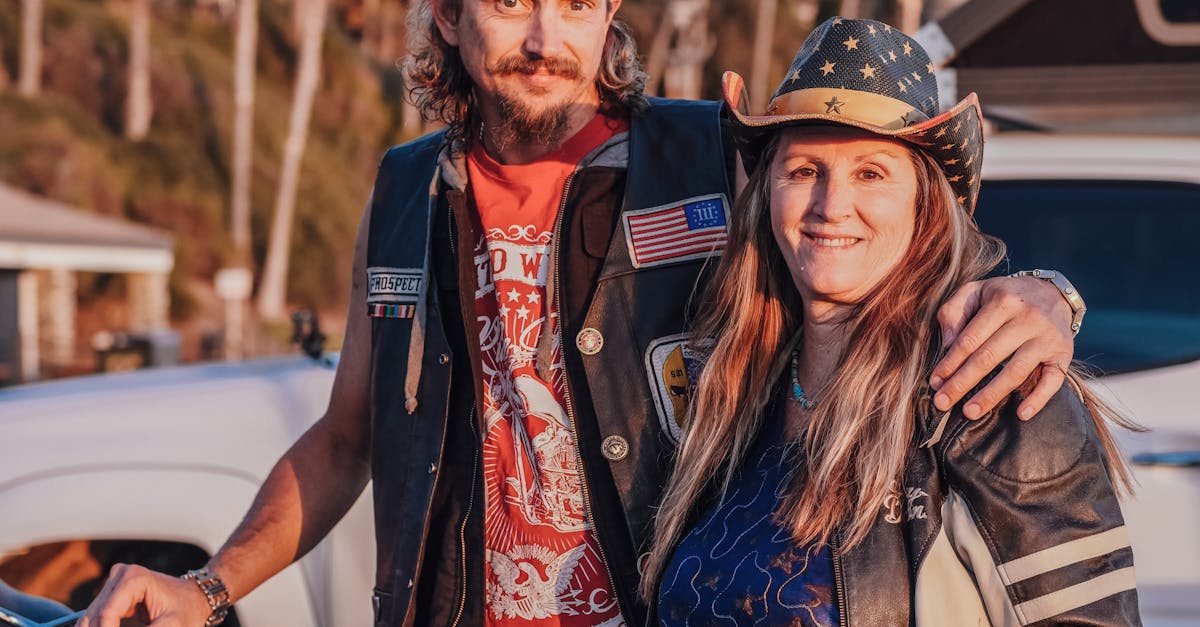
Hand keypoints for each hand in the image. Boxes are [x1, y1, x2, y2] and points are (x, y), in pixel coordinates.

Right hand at [79, 564, 212, 626]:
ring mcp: (114, 583)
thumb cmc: (188, 610)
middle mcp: (119, 575)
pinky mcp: (112, 594)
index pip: (107, 615)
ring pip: (92, 618)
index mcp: (133, 578)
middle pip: (95, 616)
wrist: (196, 598)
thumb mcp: (171, 626)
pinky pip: (96, 618)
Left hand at [931, 275, 1073, 419]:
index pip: (970, 339)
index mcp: (1002, 301)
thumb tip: (947, 343)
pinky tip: (1021, 415)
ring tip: (970, 412)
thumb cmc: (1004, 296)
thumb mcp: (976, 291)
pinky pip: (1053, 380)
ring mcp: (1047, 337)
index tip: (935, 383)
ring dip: (991, 395)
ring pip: (1016, 371)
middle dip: (962, 383)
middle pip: (988, 357)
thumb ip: (954, 311)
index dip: (950, 363)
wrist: (1053, 293)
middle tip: (942, 403)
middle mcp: (1027, 318)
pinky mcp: (1064, 353)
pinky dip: (1038, 399)